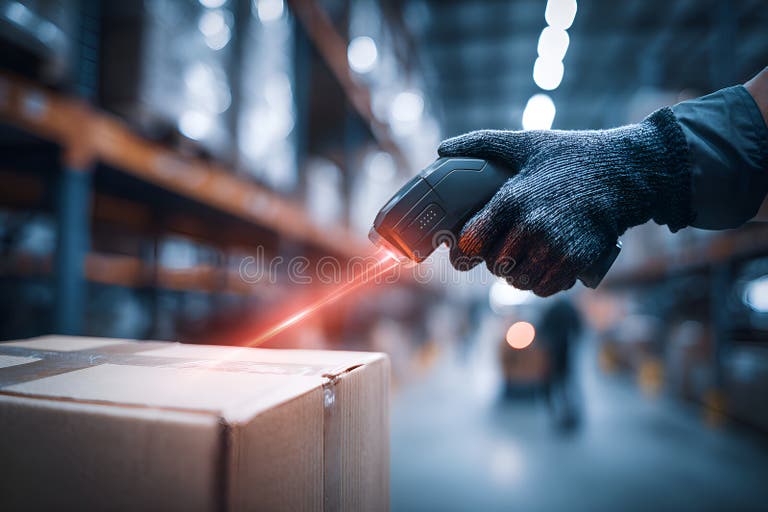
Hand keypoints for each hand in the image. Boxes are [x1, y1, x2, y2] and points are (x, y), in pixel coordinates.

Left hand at [438, 108, 691, 295]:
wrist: (625, 172)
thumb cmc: (569, 155)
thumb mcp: (525, 142)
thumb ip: (481, 143)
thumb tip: (442, 148)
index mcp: (512, 199)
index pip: (471, 243)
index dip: (463, 252)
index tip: (462, 254)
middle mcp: (531, 226)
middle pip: (494, 266)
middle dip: (494, 261)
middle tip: (499, 252)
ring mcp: (556, 246)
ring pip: (518, 281)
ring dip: (516, 274)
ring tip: (520, 260)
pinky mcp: (577, 261)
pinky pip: (544, 288)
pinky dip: (539, 282)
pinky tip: (541, 268)